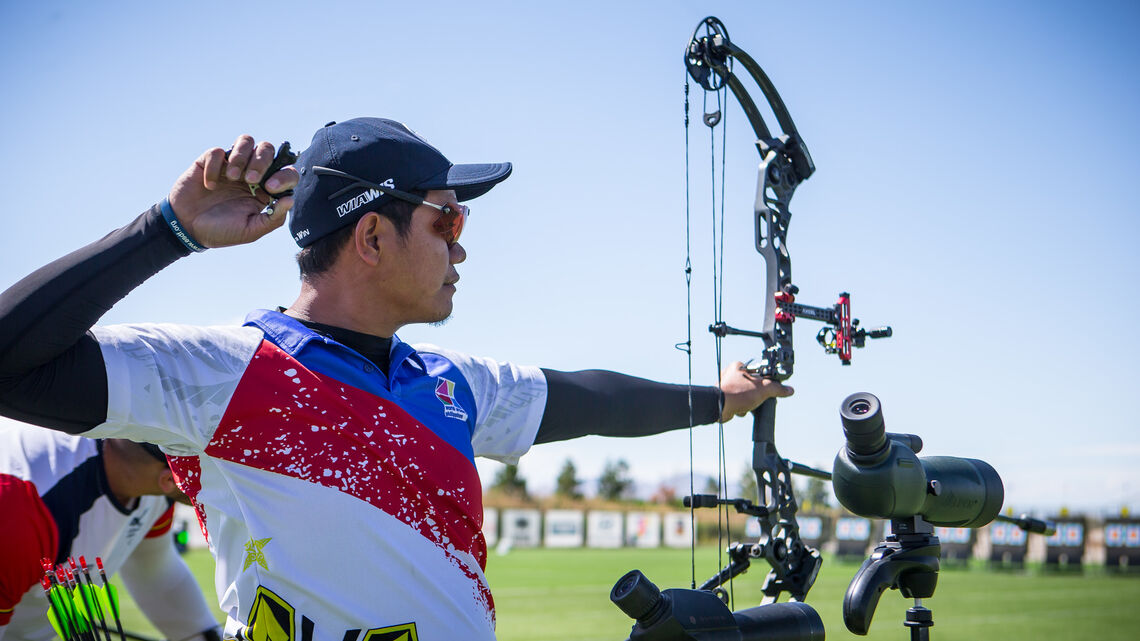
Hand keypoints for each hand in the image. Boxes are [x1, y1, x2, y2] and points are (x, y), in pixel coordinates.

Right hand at [167, 135, 299, 248]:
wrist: (187, 229)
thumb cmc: (221, 231)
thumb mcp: (250, 231)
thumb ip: (273, 218)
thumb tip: (290, 199)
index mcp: (266, 189)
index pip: (286, 172)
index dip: (284, 176)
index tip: (270, 188)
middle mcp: (251, 173)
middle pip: (267, 148)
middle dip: (262, 161)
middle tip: (251, 180)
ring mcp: (230, 165)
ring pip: (246, 140)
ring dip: (241, 156)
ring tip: (233, 177)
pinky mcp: (209, 161)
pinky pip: (217, 151)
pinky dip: (214, 166)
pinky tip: (210, 185)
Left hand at [718, 361, 793, 421]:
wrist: (719, 406)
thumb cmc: (738, 393)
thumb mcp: (763, 389)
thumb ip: (777, 388)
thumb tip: (789, 390)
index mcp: (739, 366)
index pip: (758, 372)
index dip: (765, 382)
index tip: (768, 389)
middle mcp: (730, 374)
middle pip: (752, 386)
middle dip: (756, 395)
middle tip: (756, 399)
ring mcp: (726, 387)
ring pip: (746, 395)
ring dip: (749, 403)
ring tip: (746, 405)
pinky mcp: (724, 398)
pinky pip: (738, 403)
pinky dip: (741, 408)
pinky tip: (740, 409)